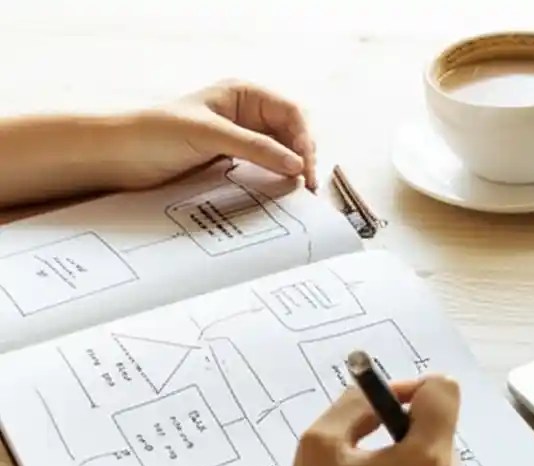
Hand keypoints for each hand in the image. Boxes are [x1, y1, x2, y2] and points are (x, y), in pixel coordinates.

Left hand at [115, 79, 317, 190]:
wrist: (118, 155)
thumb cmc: (155, 132)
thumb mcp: (210, 135)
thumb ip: (256, 147)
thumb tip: (297, 164)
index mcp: (244, 95)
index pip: (290, 113)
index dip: (304, 139)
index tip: (304, 167)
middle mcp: (247, 114)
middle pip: (292, 133)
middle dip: (303, 156)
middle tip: (305, 185)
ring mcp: (240, 138)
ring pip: (281, 153)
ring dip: (292, 170)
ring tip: (298, 192)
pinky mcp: (232, 161)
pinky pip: (265, 169)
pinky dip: (275, 179)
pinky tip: (279, 192)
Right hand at [268, 375, 468, 465]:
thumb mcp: (320, 442)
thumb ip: (356, 403)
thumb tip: (385, 394)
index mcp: (426, 459)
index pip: (444, 391)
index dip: (413, 386)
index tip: (384, 402)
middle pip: (439, 428)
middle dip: (405, 429)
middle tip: (364, 450)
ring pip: (439, 460)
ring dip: (409, 461)